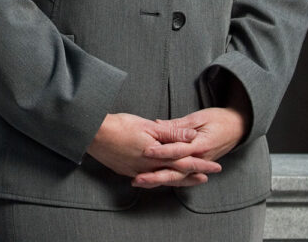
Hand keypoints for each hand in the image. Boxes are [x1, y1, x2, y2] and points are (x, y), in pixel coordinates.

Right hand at [86, 113, 222, 188]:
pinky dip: (159, 179)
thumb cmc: (119, 126)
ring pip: (163, 178)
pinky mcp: (126, 171)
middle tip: (207, 178)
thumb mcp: (148, 126)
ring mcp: (137, 172)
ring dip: (178, 179)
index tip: (215, 167)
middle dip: (193, 175)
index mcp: (157, 155)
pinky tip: (161, 177)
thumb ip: (171, 133)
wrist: (92, 134)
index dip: (201, 164)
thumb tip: (192, 137)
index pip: (185, 161)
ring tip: (190, 180)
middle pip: (176, 173)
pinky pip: (148, 178)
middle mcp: (149, 167)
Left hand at [136, 106, 247, 187]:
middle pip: (176, 171)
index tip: (145, 151)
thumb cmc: (218, 119)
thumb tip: (157, 123)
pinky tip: (152, 181)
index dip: (161, 151)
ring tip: (140, 182)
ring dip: (158, 180)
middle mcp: (200, 159)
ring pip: (177, 177)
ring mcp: (200, 165)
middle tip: (137, 179)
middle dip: (156, 176)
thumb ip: (177, 124)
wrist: (238, 127)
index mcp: (201, 145)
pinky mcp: (199, 166)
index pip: (178, 150)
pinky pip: (181, 175)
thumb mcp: (198, 117)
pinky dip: (167, 179)